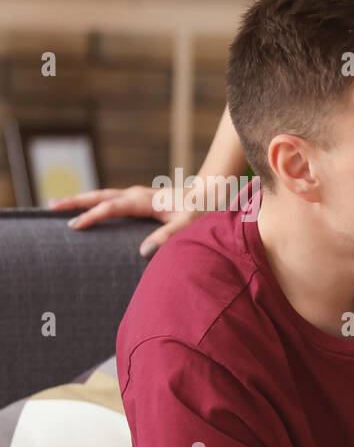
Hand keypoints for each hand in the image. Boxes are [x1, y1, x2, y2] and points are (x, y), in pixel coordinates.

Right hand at [53, 185, 205, 257]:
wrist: (210, 195)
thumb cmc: (201, 211)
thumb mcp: (187, 226)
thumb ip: (167, 237)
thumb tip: (142, 252)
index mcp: (145, 200)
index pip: (112, 207)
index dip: (92, 216)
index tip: (73, 226)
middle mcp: (137, 194)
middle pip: (100, 195)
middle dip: (76, 201)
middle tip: (51, 207)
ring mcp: (137, 195)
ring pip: (104, 195)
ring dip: (82, 200)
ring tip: (59, 206)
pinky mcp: (140, 200)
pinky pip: (112, 200)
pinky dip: (95, 202)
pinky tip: (86, 209)